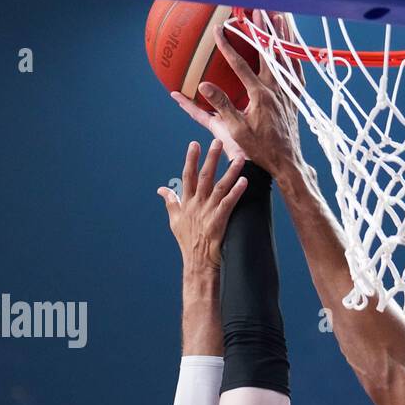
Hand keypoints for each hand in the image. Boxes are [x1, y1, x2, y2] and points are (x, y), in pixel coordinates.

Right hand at [157, 140, 246, 269]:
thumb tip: (161, 189)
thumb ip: (170, 202)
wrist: (197, 262)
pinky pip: (229, 203)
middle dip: (211, 158)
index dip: (191, 159)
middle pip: (204, 176)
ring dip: (230, 172)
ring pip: (220, 187)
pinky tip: (244, 181)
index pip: (188, 175)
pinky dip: (236, 192)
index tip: (195, 144)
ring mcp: (208, 212)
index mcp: (187, 202)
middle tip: (218, 142)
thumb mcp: (174, 220)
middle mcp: (197, 204)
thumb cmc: (187, 241)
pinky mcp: (219, 221)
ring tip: (239, 158)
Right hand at [170, 12, 303, 180]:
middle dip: (262, 28)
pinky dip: (294, 55)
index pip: (240, 63)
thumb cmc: (260, 149)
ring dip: (282, 35)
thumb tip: (202, 86)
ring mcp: (287, 92)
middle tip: (257, 8)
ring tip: (280, 15)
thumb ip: (221, 106)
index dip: (228, 45)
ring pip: (286, 56)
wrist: (287, 162)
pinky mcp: (295, 97)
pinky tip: (292, 46)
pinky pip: (296, 70)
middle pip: (269, 51)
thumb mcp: (236, 130)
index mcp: (260, 95)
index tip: (218, 28)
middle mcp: (276, 89)